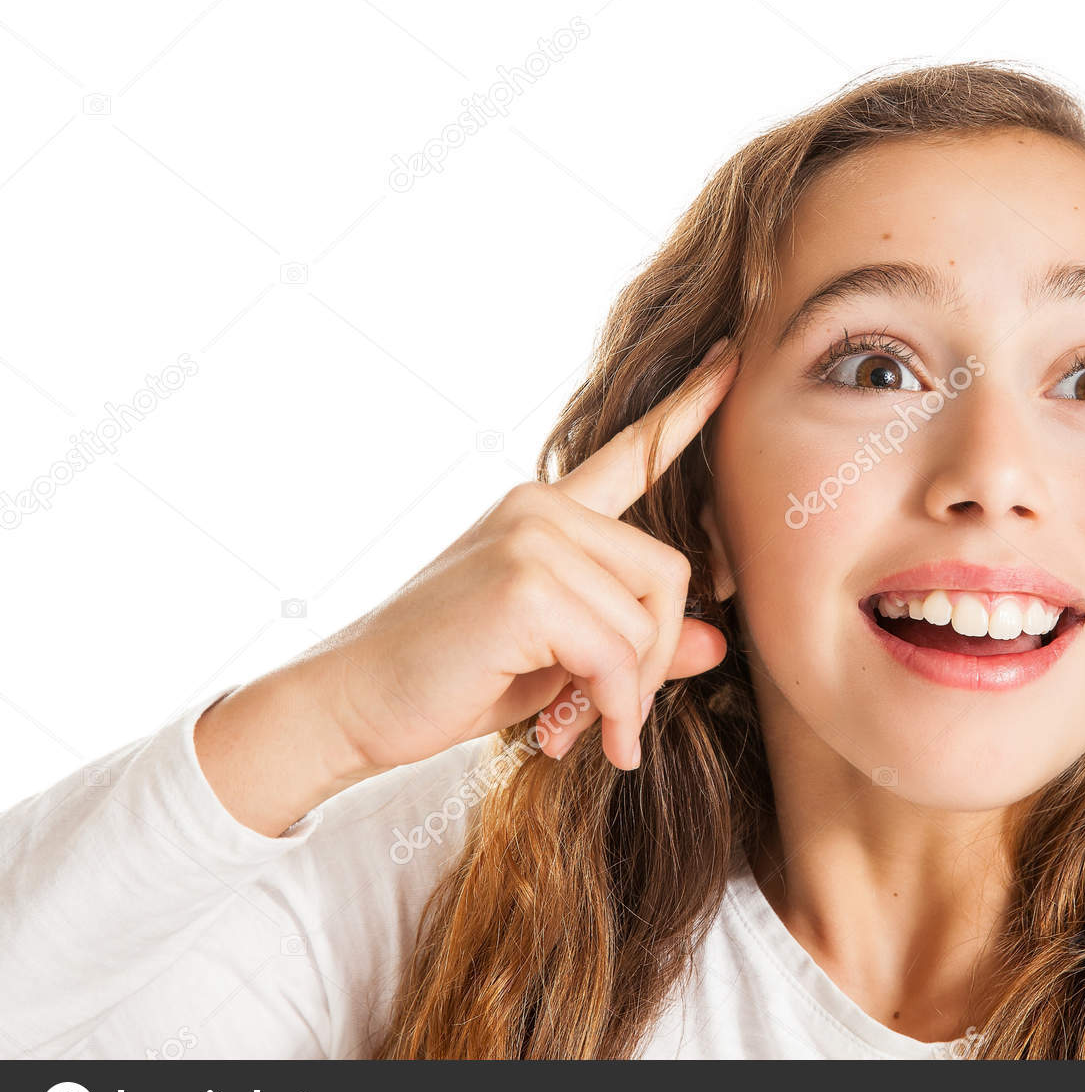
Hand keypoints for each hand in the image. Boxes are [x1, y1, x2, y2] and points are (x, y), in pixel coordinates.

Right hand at [311, 338, 736, 776]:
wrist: (349, 705)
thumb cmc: (448, 679)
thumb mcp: (557, 658)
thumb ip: (632, 641)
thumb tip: (715, 641)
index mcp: (547, 512)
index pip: (632, 451)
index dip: (689, 408)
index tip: (730, 356)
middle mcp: (542, 506)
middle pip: (669, 574)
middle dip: (652, 659)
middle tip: (607, 718)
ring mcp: (532, 536)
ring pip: (648, 621)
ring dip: (625, 696)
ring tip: (572, 728)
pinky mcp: (525, 582)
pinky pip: (618, 655)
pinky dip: (609, 709)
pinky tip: (563, 735)